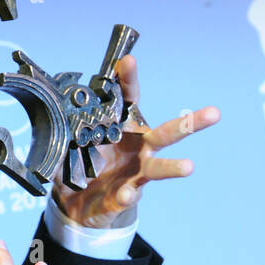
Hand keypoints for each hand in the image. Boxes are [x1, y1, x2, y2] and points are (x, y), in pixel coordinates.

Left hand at [54, 54, 219, 228]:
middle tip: (215, 113)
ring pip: (160, 169)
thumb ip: (60, 131)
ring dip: (174, 167)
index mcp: (122, 128)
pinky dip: (127, 196)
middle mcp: (137, 149)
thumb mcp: (65, 145)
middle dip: (191, 123)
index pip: (127, 100)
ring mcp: (135, 175)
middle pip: (167, 133)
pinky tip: (128, 194)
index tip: (126, 60)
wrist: (77, 204)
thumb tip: (49, 115)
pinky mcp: (125, 198)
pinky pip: (127, 197)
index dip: (128, 80)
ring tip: (189, 167)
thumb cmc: (80, 166)